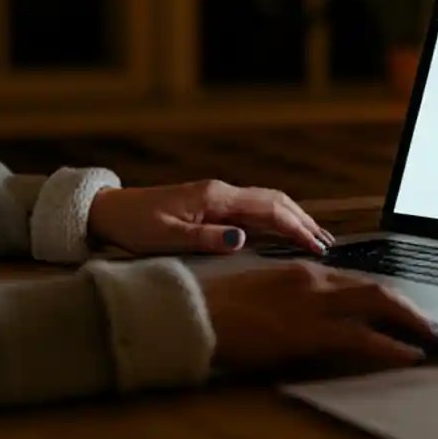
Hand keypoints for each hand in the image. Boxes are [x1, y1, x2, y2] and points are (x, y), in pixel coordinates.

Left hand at [87, 180, 334, 256]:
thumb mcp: (166, 237)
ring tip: (315, 238)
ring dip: (294, 218)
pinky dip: (276, 219)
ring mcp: (218, 198)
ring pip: (267, 203)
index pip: (268, 209)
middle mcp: (221, 193)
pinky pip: (254, 209)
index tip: (317, 245)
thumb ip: (205, 238)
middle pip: (275, 201)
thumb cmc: (134, 225)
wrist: (109, 212)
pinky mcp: (212, 206)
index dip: (296, 227)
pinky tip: (284, 232)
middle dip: (304, 221)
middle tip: (327, 244)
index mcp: (215, 198)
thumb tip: (242, 238)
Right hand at [201, 262, 437, 371]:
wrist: (199, 314)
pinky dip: (392, 345)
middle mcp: (315, 279)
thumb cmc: (221, 307)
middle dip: (405, 304)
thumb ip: (292, 297)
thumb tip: (311, 313)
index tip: (395, 305)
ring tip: (428, 334)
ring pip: (378, 304)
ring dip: (409, 319)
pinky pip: (365, 337)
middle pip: (374, 286)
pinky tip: (408, 353)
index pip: (353, 279)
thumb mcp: (263, 291)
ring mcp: (316, 303)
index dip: (378, 293)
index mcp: (301, 269)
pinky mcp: (313, 330)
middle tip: (426, 321)